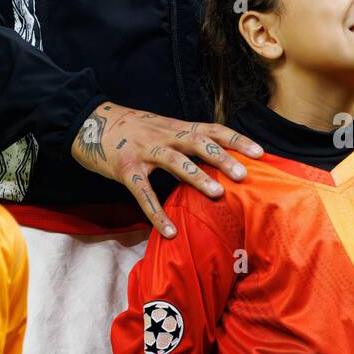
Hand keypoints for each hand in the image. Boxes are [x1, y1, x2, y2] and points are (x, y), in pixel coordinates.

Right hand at [70, 101, 262, 236]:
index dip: (236, 140)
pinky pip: (143, 193)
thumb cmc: (134, 130)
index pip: (212, 129)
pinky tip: (169, 230)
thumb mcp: (163, 129)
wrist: (92, 122)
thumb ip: (187, 143)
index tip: (260, 153)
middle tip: (243, 174)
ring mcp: (144, 151)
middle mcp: (164, 135)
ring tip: (216, 194)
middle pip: (198, 142)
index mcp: (176, 127)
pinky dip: (157, 213)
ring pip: (174, 161)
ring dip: (196, 177)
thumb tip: (217, 161)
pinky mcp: (126, 169)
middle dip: (221, 158)